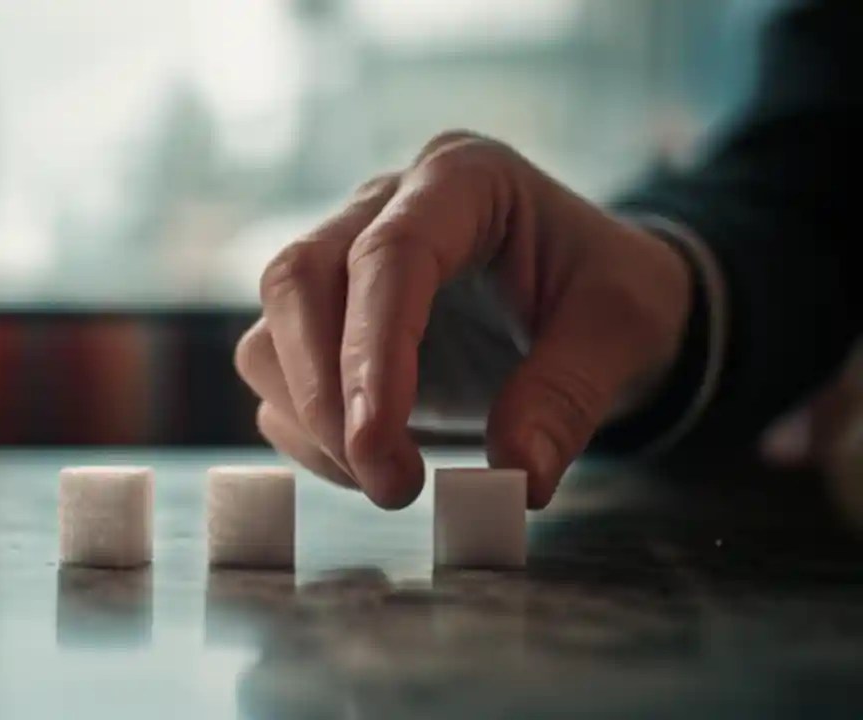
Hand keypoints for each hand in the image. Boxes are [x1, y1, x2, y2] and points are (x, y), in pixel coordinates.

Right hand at [235, 132, 691, 508]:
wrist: (593, 296)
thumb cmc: (611, 294)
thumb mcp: (622, 332)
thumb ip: (570, 396)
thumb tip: (517, 478)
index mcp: (463, 180)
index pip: (389, 256)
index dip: (373, 355)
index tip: (381, 450)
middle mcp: (385, 205)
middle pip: (299, 280)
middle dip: (324, 393)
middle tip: (386, 483)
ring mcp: (343, 258)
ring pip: (271, 329)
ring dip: (310, 417)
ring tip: (387, 479)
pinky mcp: (326, 317)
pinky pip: (277, 373)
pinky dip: (307, 431)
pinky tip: (369, 463)